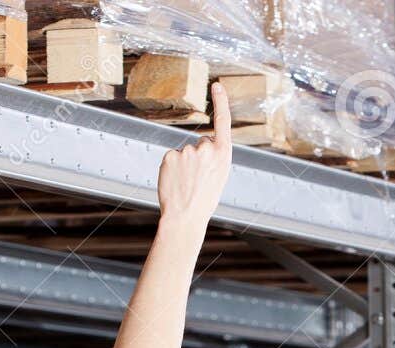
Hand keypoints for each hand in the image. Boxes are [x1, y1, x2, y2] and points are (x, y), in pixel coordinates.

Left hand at [157, 82, 232, 227]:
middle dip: (199, 157)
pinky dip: (172, 167)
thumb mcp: (220, 176)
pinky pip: (172, 157)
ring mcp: (187, 151)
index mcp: (223, 155)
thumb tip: (201, 145)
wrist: (186, 216)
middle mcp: (206, 149)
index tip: (216, 85)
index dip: (221, 102)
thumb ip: (214, 157)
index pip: (223, 122)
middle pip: (201, 143)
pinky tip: (176, 181)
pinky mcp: (170, 155)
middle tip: (198, 179)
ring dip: (185, 164)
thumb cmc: (204, 199)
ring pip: (185, 152)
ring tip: (187, 183)